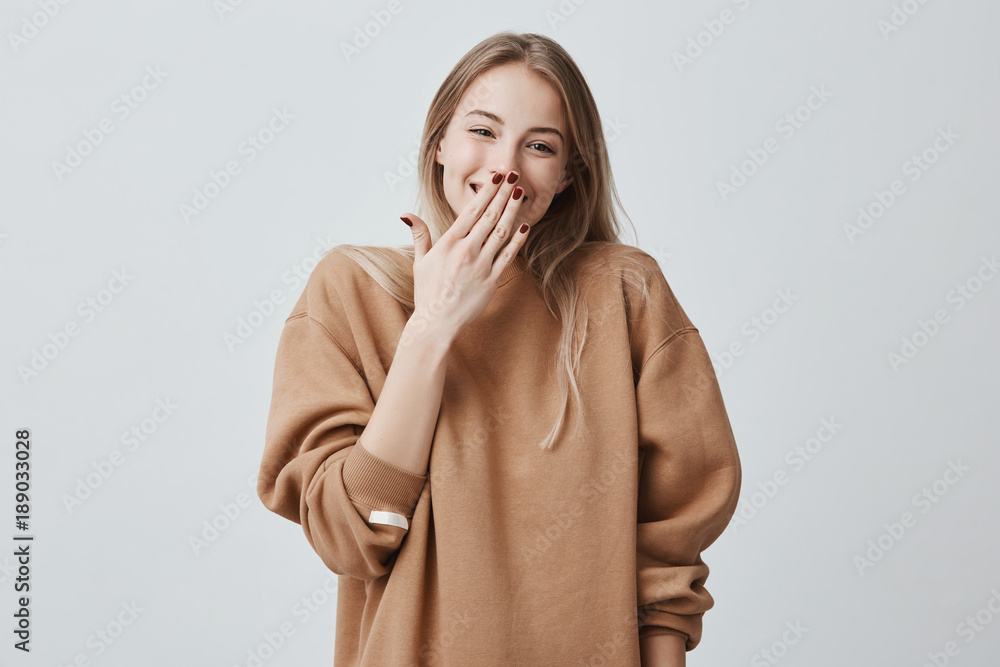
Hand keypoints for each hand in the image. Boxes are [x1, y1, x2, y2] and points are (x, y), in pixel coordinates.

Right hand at [400, 170, 528, 342]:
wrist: (436, 323)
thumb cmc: (427, 293)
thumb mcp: (420, 262)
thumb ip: (420, 235)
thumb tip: (407, 215)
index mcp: (449, 243)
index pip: (471, 211)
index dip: (487, 192)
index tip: (497, 177)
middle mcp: (466, 251)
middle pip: (489, 216)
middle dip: (503, 194)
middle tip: (514, 175)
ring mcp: (481, 265)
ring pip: (501, 232)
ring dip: (512, 211)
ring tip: (520, 194)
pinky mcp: (492, 281)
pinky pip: (508, 256)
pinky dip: (518, 240)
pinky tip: (525, 226)